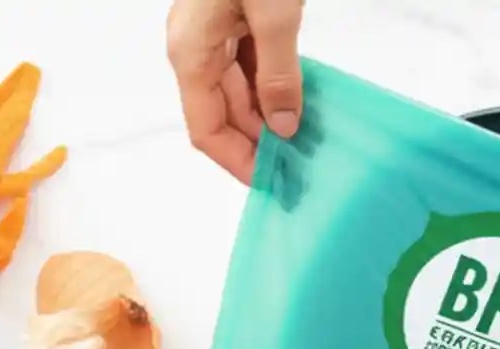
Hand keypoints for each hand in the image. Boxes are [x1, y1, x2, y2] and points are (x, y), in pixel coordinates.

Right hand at [166, 0, 304, 183]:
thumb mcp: (273, 14)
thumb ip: (279, 71)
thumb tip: (284, 127)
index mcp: (192, 53)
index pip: (206, 129)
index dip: (237, 161)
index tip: (273, 181)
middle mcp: (196, 49)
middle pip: (224, 115)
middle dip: (259, 144)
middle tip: (302, 165)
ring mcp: (213, 33)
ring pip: (239, 93)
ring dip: (269, 119)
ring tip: (307, 140)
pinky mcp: (234, 20)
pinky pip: (250, 68)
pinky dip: (273, 89)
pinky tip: (300, 103)